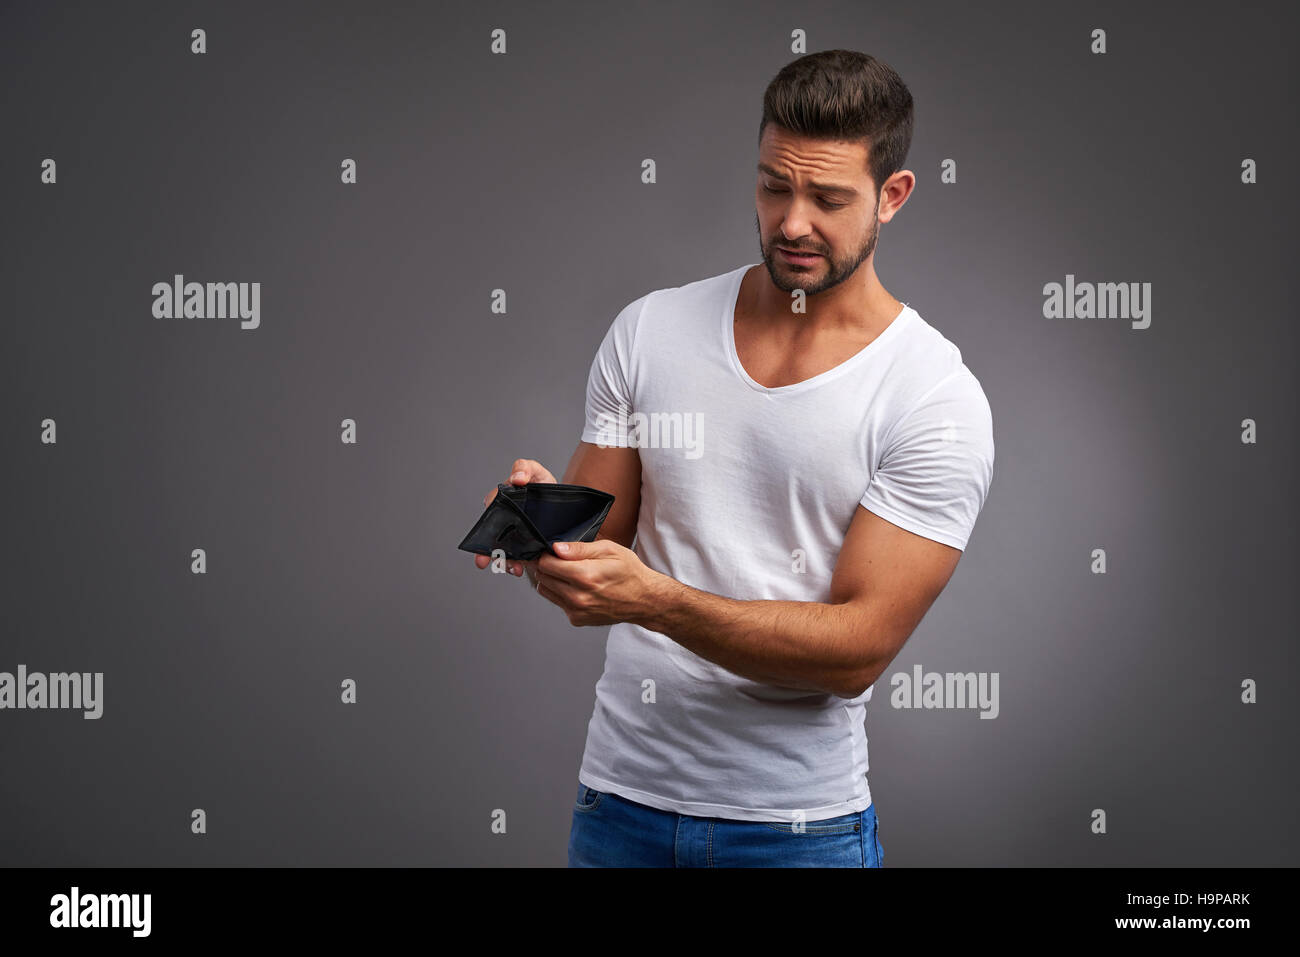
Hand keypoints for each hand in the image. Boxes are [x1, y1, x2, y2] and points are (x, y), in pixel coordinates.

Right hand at [472, 458, 556, 576]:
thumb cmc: (546, 491)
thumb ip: (526, 468)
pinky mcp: (521, 548)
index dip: (492, 506)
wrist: (565, 514)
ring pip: (498, 548)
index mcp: (505, 499)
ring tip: (506, 566)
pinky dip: (512, 565)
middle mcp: (504, 517)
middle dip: (484, 547)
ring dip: (498, 559)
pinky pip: (512, 559)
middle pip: (489, 532)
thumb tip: (517, 478)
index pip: (493, 501)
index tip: (493, 509)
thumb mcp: (539, 474)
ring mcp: (512, 534)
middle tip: (483, 558)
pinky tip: (517, 569)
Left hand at [531, 539, 661, 626]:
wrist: (644, 600)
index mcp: (585, 576)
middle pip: (543, 577)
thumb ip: (580, 549)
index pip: (545, 564)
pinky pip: (557, 602)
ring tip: (570, 574)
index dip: (545, 555)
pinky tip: (578, 588)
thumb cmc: (630, 573)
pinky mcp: (577, 619)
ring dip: (552, 580)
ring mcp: (576, 610)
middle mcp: (578, 597)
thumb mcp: (609, 550)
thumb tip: (556, 548)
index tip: (552, 552)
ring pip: (546, 591)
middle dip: (547, 566)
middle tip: (561, 561)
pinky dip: (561, 593)